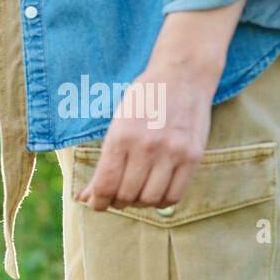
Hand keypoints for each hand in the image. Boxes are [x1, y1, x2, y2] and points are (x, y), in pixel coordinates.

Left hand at [78, 2, 243, 211]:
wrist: (182, 76)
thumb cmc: (143, 100)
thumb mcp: (117, 124)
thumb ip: (104, 162)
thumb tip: (85, 198)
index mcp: (121, 138)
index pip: (105, 186)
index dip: (97, 202)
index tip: (95, 204)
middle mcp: (147, 147)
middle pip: (126, 196)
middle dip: (116, 202)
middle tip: (116, 196)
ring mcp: (173, 152)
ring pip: (150, 200)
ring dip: (139, 203)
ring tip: (136, 192)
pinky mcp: (194, 156)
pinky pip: (174, 196)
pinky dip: (161, 201)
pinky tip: (155, 191)